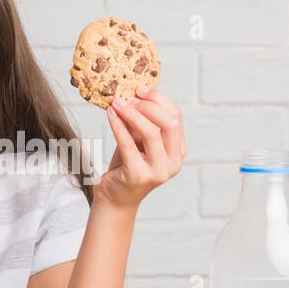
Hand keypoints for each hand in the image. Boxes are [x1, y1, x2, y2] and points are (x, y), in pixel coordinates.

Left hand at [92, 86, 186, 211]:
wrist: (116, 197)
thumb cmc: (128, 165)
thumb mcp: (138, 140)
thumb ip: (142, 122)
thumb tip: (133, 94)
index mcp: (178, 151)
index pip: (175, 117)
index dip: (158, 99)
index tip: (139, 90)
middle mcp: (173, 163)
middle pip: (170, 122)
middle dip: (148, 105)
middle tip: (127, 98)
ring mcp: (158, 171)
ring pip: (151, 132)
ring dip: (131, 113)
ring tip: (116, 104)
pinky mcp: (138, 176)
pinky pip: (128, 144)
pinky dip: (118, 125)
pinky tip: (110, 114)